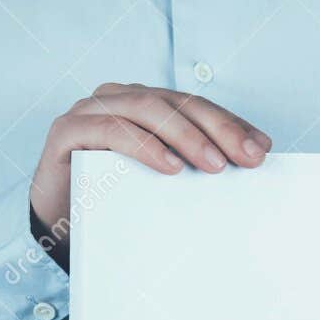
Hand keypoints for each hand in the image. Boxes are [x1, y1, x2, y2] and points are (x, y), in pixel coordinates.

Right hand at [29, 82, 272, 266]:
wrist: (57, 221)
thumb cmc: (113, 199)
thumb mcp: (159, 182)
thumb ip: (192, 167)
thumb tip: (250, 166)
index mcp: (147, 104)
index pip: (197, 106)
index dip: (231, 123)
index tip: (261, 149)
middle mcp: (121, 98)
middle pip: (178, 102)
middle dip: (218, 129)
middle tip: (246, 158)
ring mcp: (92, 109)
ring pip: (148, 109)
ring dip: (186, 135)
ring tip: (214, 164)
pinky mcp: (68, 130)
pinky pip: (110, 129)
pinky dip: (143, 146)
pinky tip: (169, 166)